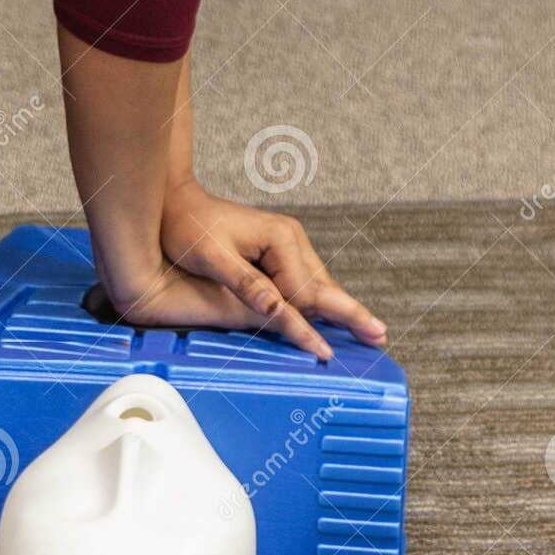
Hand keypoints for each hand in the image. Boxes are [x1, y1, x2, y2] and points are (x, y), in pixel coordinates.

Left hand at [115, 179, 386, 360]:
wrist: (174, 201)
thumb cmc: (188, 227)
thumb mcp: (213, 257)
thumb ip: (246, 285)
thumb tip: (276, 309)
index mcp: (280, 239)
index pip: (302, 294)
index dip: (311, 326)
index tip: (325, 353)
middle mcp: (291, 240)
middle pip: (323, 287)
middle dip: (351, 313)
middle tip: (380, 335)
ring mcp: (287, 244)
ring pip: (317, 284)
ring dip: (340, 308)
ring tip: (368, 328)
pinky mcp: (277, 251)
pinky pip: (303, 280)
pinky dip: (319, 299)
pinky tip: (331, 313)